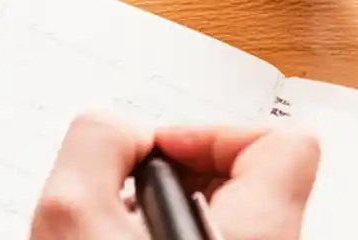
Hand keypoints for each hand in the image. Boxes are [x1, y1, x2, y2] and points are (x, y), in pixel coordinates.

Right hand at [30, 114, 319, 239]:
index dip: (211, 129)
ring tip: (114, 230)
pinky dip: (157, 233)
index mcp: (259, 230)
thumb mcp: (70, 214)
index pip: (286, 139)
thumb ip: (98, 140)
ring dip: (159, 206)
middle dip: (173, 168)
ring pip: (216, 210)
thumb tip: (118, 131)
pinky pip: (196, 236)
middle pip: (242, 171)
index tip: (161, 147)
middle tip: (127, 193)